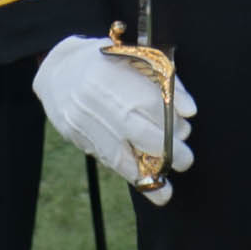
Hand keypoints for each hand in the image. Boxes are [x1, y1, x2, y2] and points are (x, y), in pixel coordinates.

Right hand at [34, 33, 195, 204]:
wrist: (60, 70)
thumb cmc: (109, 62)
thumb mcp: (138, 59)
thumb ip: (166, 82)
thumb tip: (190, 112)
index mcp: (112, 73)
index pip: (148, 102)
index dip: (171, 120)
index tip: (185, 128)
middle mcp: (94, 98)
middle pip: (136, 130)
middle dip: (166, 151)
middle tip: (185, 160)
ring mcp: (81, 120)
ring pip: (117, 154)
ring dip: (146, 173)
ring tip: (166, 190)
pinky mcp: (75, 136)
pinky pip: (105, 159)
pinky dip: (128, 173)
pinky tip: (146, 182)